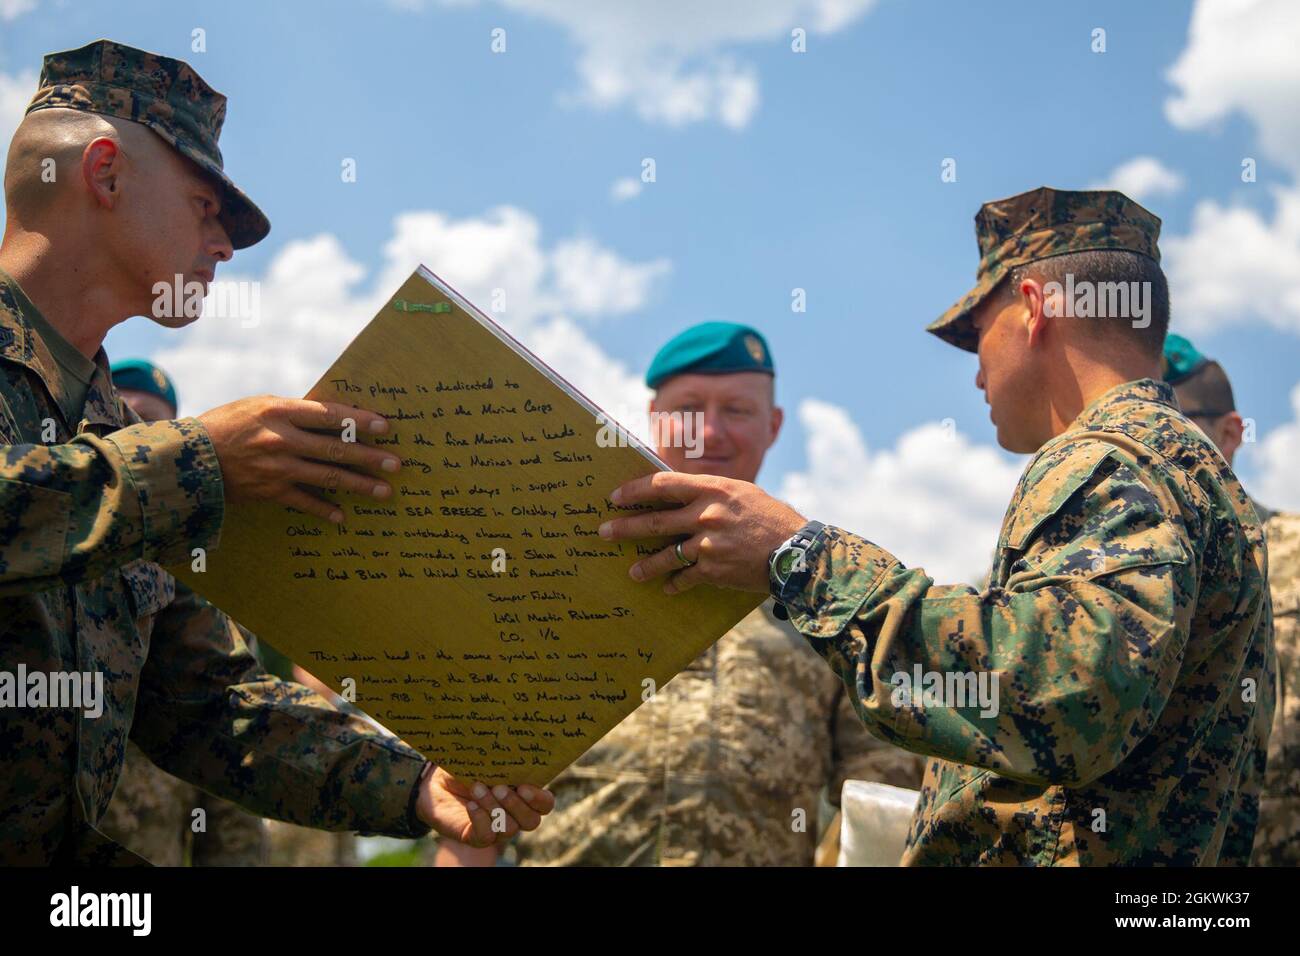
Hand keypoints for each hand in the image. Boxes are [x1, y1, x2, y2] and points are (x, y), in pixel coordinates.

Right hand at [197, 396, 399, 522]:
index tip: (386, 426)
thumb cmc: (228, 425)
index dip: (359, 421)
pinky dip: (324, 509)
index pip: (329, 415)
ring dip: (359, 485)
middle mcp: (280, 439)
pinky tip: (343, 515)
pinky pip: (304, 502)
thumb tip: (336, 419)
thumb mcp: (259, 407)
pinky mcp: (268, 491)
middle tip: (397, 464)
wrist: (186, 457)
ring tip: (384, 491)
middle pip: (335, 449)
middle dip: (370, 457)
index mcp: (279, 411)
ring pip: (327, 477)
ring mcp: (275, 467)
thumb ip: (296, 413)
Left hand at [416, 766, 554, 847]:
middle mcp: (515, 815)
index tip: (524, 786)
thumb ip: (498, 756)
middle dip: (516, 805)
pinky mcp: (477, 837)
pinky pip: (487, 836)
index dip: (540, 798)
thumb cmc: (465, 767)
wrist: (436, 785)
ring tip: (477, 788)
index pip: (545, 804)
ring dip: (494, 807)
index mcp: (523, 794)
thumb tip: (508, 735)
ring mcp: (497, 828)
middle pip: (532, 821)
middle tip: (498, 787)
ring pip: (509, 828)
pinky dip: (480, 819)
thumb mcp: (483, 758)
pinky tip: (470, 805)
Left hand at [598, 472, 806, 593]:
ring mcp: (707, 543)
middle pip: (654, 521)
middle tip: (604, 532)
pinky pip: (685, 577)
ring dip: (645, 564)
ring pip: (664, 555)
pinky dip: (676, 583)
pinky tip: (668, 588)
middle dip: (624, 527)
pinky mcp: (713, 569)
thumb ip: (710, 493)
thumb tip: (680, 495)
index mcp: (711, 488)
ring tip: (632, 571)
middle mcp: (705, 514)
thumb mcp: (740, 493)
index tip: (615, 497)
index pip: (661, 485)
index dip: (634, 490)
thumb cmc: (770, 517)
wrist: (796, 550)